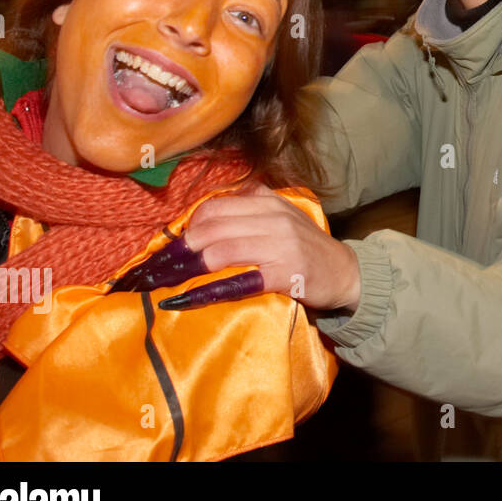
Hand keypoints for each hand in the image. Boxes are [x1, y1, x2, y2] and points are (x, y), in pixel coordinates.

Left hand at [110, 183, 360, 312]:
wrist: (346, 273)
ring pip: (220, 250)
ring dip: (187, 269)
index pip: (214, 207)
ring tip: (165, 283)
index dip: (186, 227)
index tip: (168, 248)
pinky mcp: (285, 273)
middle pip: (211, 228)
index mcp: (268, 201)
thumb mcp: (281, 217)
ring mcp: (281, 245)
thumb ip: (248, 212)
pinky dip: (209, 290)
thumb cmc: (307, 248)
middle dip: (179, 251)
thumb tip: (197, 224)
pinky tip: (187, 299)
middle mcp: (273, 218)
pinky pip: (238, 280)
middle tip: (155, 271)